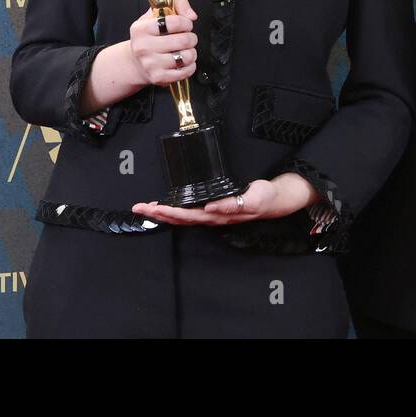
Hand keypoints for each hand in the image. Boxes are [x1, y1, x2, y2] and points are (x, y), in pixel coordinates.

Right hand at [127, 0, 198, 87]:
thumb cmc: (150, 36)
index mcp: (141, 29)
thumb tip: (191, 15)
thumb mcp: (158, 13)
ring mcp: (150, 64)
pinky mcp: (159, 77)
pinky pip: (187, 71)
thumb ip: (178, 4)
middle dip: (191, 38)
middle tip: (186, 38)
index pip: (174, 22)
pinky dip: (190, 65)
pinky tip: (182, 61)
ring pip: (187, 56)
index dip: (186, 23)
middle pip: (183, 40)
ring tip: (183, 50)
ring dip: (191, 52)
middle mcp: (143, 47)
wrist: (136, 61)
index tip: (185, 25)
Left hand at [131, 176, 310, 226]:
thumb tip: (211, 208)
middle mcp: (212, 217)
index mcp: (219, 215)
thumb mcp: (253, 199)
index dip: (170, 212)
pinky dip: (175, 210)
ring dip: (163, 213)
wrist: (276, 199)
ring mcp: (212, 214)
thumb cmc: (265, 198)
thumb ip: (232, 205)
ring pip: (182, 216)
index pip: (189, 215)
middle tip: (138, 208)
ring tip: (145, 209)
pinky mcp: (214, 209)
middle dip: (158, 214)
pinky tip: (166, 208)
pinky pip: (190, 212)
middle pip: (180, 218)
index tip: (154, 208)